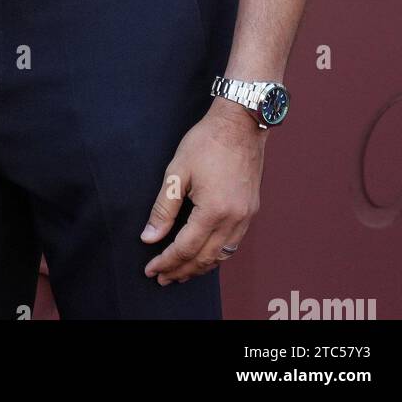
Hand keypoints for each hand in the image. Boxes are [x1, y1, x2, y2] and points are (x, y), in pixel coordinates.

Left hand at [140, 99, 265, 284]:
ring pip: (221, 255)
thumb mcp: (177, 171)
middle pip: (205, 258)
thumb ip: (163, 207)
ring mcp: (246, 217)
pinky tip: (204, 254)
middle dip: (182, 271)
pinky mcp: (251, 211)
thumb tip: (150, 237)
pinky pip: (233, 244)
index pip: (186, 248)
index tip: (151, 269)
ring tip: (181, 272)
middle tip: (162, 278)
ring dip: (200, 267)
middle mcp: (234, 220)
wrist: (241, 124)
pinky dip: (216, 254)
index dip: (167, 261)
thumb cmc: (207, 142)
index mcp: (214, 211)